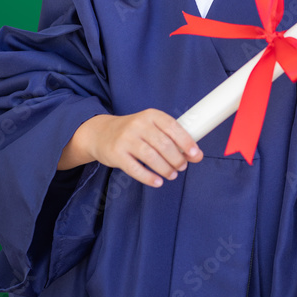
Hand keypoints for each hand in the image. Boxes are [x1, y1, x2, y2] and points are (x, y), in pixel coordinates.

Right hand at [62, 109, 202, 187]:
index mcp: (151, 115)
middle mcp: (139, 124)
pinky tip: (158, 182)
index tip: (195, 154)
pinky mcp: (117, 154)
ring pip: (151, 157)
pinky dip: (149, 177)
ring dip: (165, 169)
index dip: (186, 141)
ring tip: (172, 174)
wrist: (101, 133)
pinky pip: (136, 169)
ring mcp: (126, 139)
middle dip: (177, 159)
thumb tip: (195, 154)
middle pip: (163, 144)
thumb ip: (171, 138)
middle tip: (182, 167)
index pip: (172, 127)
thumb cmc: (134, 131)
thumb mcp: (151, 126)